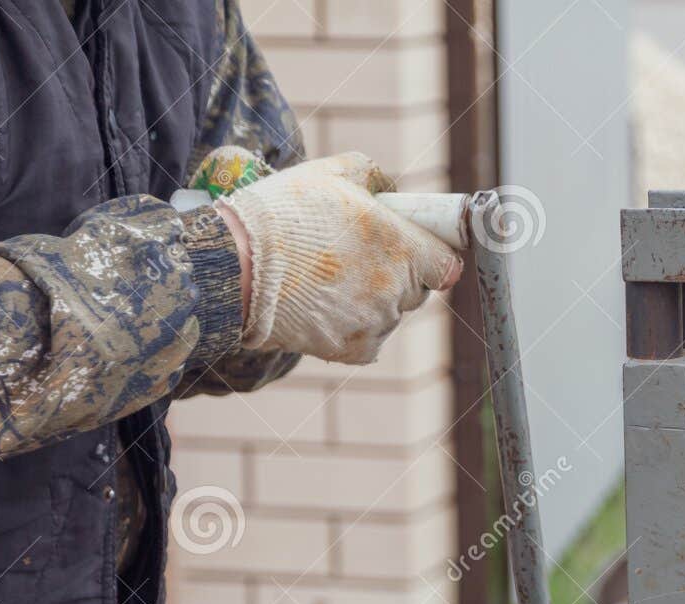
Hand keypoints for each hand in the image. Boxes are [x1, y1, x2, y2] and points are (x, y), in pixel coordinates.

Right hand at [219, 152, 463, 364]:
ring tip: (326, 279)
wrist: (237, 267)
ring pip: (390, 314)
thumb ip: (372, 175)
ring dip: (371, 301)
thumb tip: (392, 188)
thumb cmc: (282, 215)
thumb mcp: (329, 173)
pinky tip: (322, 305)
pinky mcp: (355, 349)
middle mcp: (396, 289)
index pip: (447, 264)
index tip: (420, 251)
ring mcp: (376, 323)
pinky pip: (369, 340)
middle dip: (397, 275)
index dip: (435, 256)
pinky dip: (352, 327)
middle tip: (354, 258)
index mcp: (400, 246)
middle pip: (417, 289)